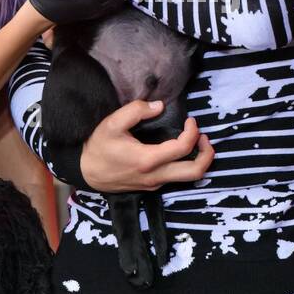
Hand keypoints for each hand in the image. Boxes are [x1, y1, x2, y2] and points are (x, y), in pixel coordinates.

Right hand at [81, 100, 213, 192]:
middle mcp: (155, 176)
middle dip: (207, 154)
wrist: (86, 172)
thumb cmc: (98, 147)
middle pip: (194, 172)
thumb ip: (136, 110)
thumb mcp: (112, 123)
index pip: (182, 148)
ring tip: (197, 142)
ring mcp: (155, 184)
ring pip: (188, 178)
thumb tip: (159, 106)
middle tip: (204, 137)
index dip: (192, 132)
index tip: (190, 121)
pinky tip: (181, 150)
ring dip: (199, 160)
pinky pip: (177, 178)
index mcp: (147, 160)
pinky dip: (186, 164)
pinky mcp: (152, 186)